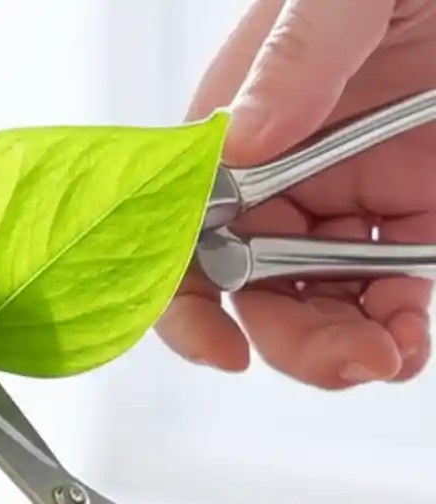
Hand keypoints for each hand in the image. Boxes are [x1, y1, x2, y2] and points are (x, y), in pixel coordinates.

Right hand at [157, 0, 435, 388]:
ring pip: (314, 303)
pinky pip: (387, 287)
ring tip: (387, 356)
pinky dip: (394, 328)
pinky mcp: (412, 206)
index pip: (175, 230)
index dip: (184, 302)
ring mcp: (343, 194)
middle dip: (288, 340)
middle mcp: (277, 172)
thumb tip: (246, 138)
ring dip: (340, 348)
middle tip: (348, 359)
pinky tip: (408, 338)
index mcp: (236, 125)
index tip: (222, 347)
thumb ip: (294, 58)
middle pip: (247, 287)